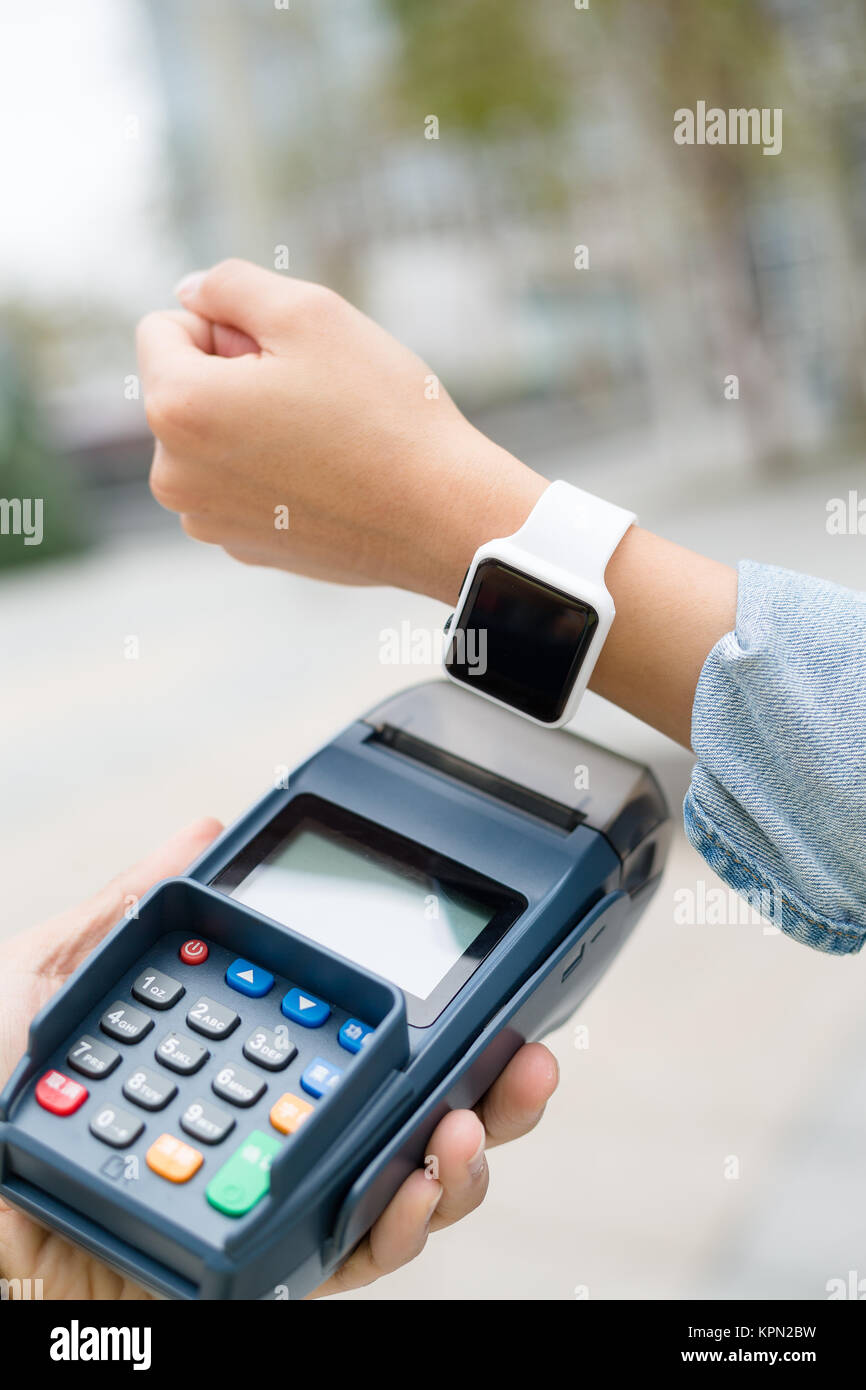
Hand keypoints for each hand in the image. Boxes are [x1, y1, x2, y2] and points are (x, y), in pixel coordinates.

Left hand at [0, 821, 557, 1298]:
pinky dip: (399, 1225)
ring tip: (475, 1121)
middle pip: (407, 1109)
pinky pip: (351, 1260)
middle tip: (530, 1052)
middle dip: (489, 1086)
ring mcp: (272, 1203)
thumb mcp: (47, 981)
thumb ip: (130, 907)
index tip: (479, 969)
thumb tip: (206, 828)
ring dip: (464, 1156)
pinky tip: (418, 1182)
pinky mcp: (260, 1274)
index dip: (429, 1008)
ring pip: (403, 1187)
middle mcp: (272, 1131)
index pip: (357, 1031)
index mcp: (240, 1059)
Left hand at [136, 259, 545, 604]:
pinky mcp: (243, 549)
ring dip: (251, 425)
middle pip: (183, 386)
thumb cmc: (384, 411)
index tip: (285, 355)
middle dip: (233, 376)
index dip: (226, 325)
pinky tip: (330, 480)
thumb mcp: (310, 311)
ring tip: (323, 439)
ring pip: (212, 438)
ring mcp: (206, 522)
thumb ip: (230, 284)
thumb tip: (187, 291)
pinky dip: (272, 474)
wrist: (443, 516)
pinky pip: (240, 486)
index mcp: (176, 409)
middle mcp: (173, 476)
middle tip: (312, 397)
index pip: (162, 328)